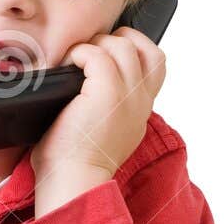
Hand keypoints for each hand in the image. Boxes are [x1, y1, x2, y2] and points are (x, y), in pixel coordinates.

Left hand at [28, 25, 166, 186]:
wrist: (72, 183)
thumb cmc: (73, 162)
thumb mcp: (102, 131)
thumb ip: (107, 106)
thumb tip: (82, 80)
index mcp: (140, 111)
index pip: (155, 65)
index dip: (135, 50)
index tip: (107, 57)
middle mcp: (140, 102)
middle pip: (147, 49)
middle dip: (118, 40)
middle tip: (89, 53)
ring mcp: (128, 96)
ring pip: (124, 46)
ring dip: (97, 45)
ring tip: (76, 60)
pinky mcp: (108, 93)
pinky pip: (98, 54)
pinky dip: (80, 53)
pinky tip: (68, 64)